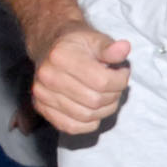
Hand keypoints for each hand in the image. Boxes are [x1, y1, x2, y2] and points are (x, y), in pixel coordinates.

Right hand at [32, 17, 132, 131]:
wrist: (50, 47)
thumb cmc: (77, 45)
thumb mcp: (95, 40)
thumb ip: (109, 48)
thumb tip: (124, 48)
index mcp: (61, 56)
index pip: (101, 81)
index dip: (120, 81)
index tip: (122, 73)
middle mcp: (47, 76)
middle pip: (94, 100)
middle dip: (113, 96)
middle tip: (116, 86)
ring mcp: (42, 95)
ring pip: (86, 116)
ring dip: (104, 110)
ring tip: (107, 96)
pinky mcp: (42, 109)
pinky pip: (72, 127)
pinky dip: (89, 123)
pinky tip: (94, 109)